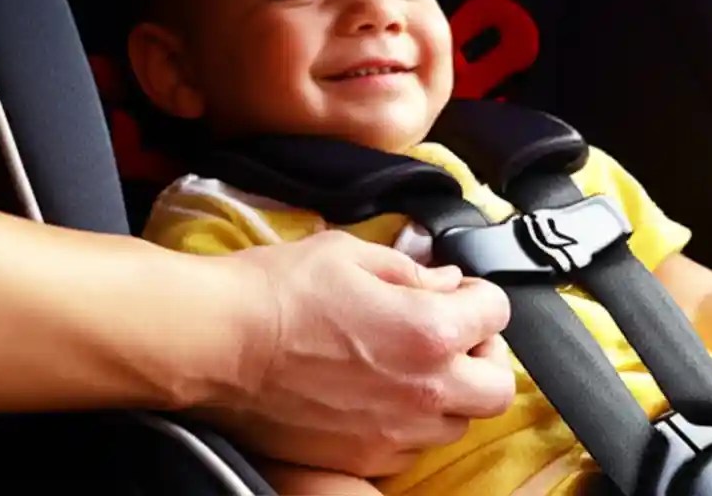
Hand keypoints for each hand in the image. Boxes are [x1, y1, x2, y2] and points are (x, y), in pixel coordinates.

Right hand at [192, 230, 513, 476]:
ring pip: (457, 423)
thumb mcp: (352, 253)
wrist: (214, 344)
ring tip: (414, 367)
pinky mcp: (359, 459)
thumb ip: (411, 270)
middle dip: (485, 356)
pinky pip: (410, 449)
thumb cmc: (276, 292)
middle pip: (497, 387)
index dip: (478, 295)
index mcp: (430, 331)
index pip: (498, 314)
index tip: (460, 292)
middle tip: (456, 336)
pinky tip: (380, 396)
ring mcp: (393, 432)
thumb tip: (443, 283)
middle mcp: (424, 390)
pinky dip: (409, 424)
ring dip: (450, 393)